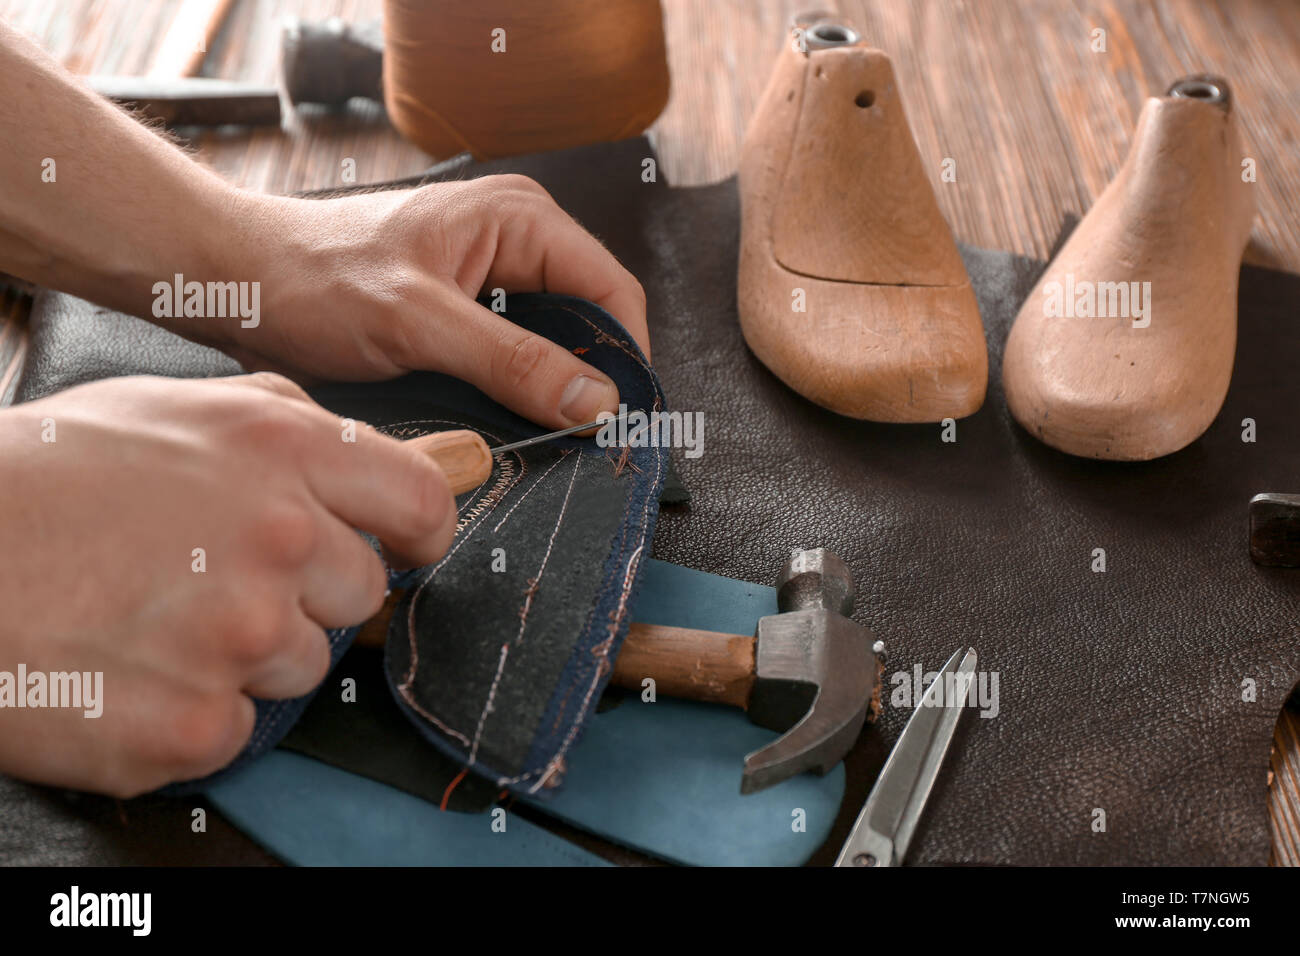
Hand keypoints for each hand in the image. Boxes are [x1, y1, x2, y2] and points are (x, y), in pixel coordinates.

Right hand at [0, 373, 454, 795]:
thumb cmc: (42, 479)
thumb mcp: (175, 410)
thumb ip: (290, 426)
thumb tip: (382, 450)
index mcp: (282, 451)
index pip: (420, 504)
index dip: (417, 532)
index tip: (400, 546)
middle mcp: (278, 541)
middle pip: (363, 595)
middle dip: (309, 593)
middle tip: (217, 578)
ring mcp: (239, 639)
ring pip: (303, 666)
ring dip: (246, 655)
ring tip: (155, 618)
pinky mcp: (191, 723)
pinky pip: (238, 729)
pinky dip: (190, 712)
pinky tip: (129, 671)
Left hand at [196, 175, 649, 430]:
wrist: (236, 281)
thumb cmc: (311, 279)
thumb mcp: (417, 323)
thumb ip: (511, 361)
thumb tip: (596, 401)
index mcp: (520, 219)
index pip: (612, 293)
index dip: (624, 361)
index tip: (618, 426)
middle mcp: (515, 242)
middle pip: (588, 323)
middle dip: (589, 383)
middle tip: (584, 447)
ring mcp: (490, 278)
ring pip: (552, 347)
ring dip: (549, 395)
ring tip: (544, 444)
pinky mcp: (463, 312)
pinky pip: (513, 358)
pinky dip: (514, 395)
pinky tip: (503, 429)